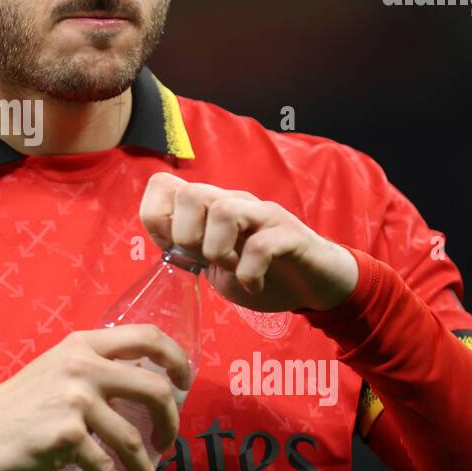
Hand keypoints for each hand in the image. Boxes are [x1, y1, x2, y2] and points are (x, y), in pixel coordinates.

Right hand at [0, 324, 190, 470]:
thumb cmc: (23, 402)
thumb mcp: (59, 366)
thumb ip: (96, 366)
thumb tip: (146, 384)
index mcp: (84, 343)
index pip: (147, 336)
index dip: (177, 358)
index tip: (184, 382)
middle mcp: (83, 365)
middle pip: (155, 389)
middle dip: (171, 421)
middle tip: (167, 440)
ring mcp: (75, 399)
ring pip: (134, 439)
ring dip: (147, 467)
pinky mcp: (67, 434)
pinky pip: (108, 468)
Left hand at [139, 172, 357, 312]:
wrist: (315, 284)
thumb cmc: (263, 272)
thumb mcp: (215, 266)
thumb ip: (190, 252)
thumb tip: (167, 245)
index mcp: (211, 207)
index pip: (164, 185)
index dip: (156, 216)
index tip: (171, 249)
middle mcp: (236, 202)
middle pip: (191, 192)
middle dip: (186, 235)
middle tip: (202, 262)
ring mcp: (264, 215)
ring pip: (225, 211)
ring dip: (218, 250)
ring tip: (231, 269)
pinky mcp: (291, 234)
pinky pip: (262, 245)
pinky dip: (250, 272)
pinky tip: (254, 285)